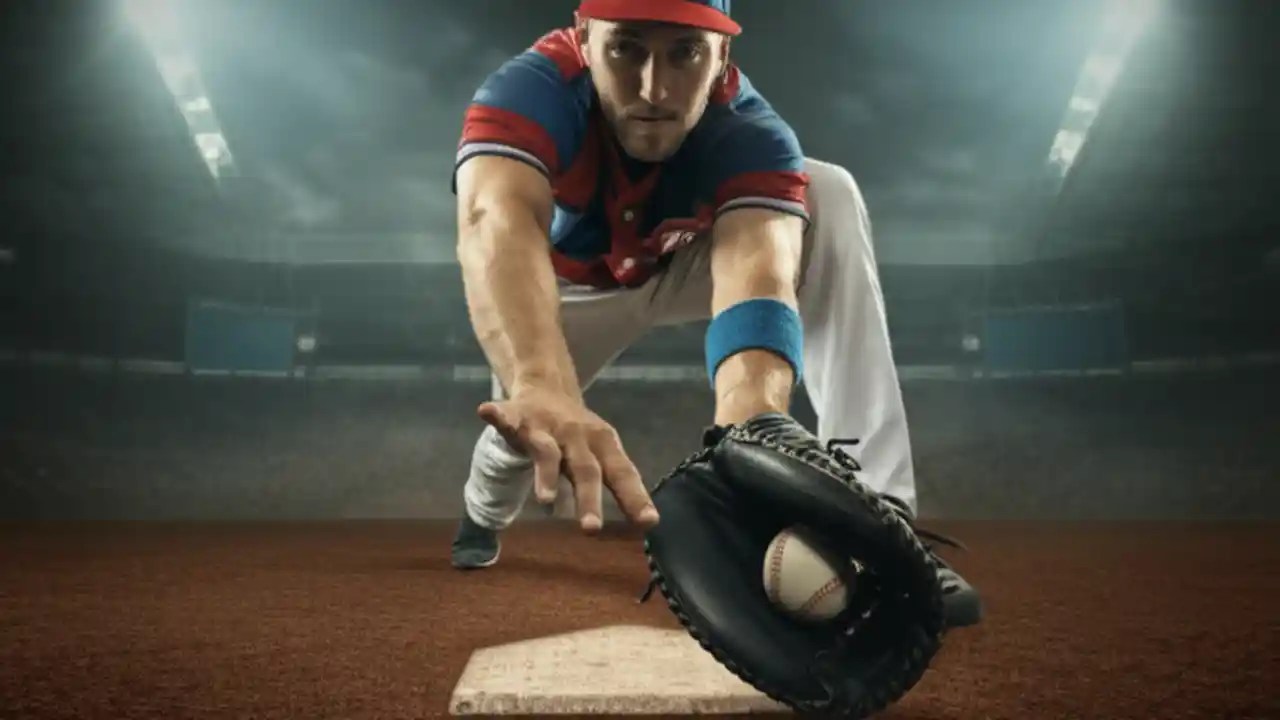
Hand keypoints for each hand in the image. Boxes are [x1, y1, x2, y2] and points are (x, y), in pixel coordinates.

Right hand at [476, 387, 658, 533]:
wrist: (548, 386)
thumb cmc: (580, 436)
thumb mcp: (602, 455)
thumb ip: (621, 487)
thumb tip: (651, 523)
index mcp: (603, 445)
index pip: (622, 473)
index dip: (635, 497)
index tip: (649, 523)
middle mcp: (577, 437)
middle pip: (585, 470)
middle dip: (588, 499)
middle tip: (591, 529)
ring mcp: (546, 427)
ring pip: (547, 453)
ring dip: (546, 476)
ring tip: (545, 501)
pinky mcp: (517, 416)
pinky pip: (506, 417)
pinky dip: (497, 415)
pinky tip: (485, 412)